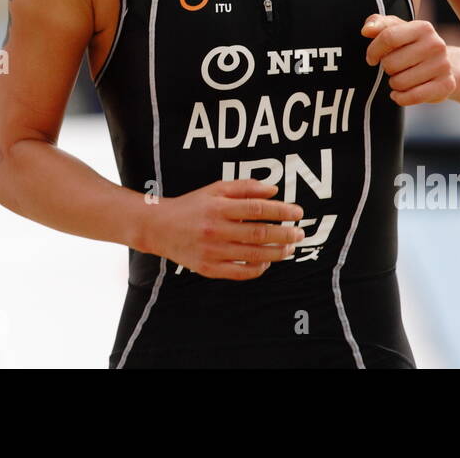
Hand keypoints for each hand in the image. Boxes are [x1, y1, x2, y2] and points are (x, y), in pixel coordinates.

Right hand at [138, 180, 304, 279]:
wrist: (159, 228)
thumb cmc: (192, 206)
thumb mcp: (215, 190)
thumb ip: (244, 187)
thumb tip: (274, 190)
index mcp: (218, 207)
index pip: (257, 209)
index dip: (281, 210)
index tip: (298, 212)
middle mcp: (215, 229)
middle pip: (259, 234)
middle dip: (285, 234)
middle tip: (300, 233)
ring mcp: (212, 251)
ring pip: (253, 255)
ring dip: (277, 253)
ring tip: (290, 248)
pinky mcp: (208, 269)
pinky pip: (241, 273)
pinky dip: (258, 268)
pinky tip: (267, 262)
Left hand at [362, 14, 458, 105]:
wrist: (447, 65)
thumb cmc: (413, 46)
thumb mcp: (397, 30)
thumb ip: (379, 24)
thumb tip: (367, 30)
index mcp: (423, 28)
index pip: (388, 38)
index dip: (373, 51)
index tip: (372, 59)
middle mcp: (436, 45)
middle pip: (391, 63)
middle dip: (386, 68)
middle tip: (394, 68)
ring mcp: (443, 66)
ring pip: (399, 82)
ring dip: (394, 83)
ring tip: (401, 78)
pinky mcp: (446, 85)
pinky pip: (412, 97)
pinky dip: (401, 98)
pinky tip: (400, 94)